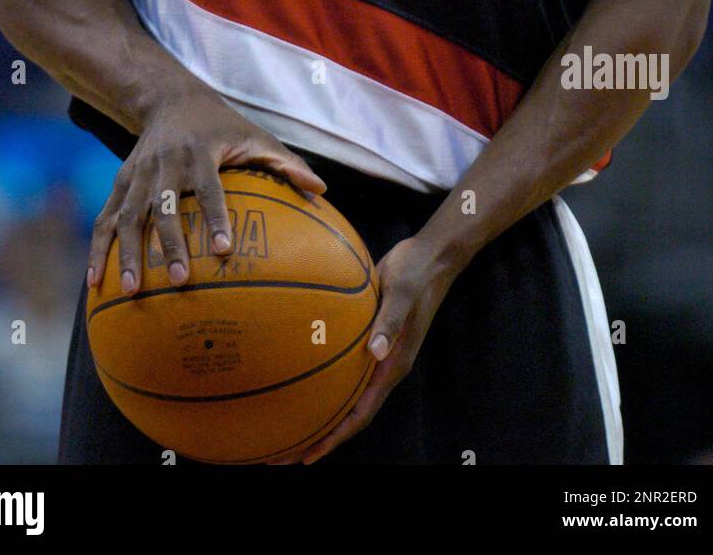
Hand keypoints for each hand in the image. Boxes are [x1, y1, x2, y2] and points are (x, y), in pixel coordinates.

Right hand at [86, 85, 326, 294]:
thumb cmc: (222, 126)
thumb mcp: (256, 136)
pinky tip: (94, 283)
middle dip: (170, 244)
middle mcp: (166, 163)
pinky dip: (99, 249)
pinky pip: (106, 218)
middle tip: (178, 281)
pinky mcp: (121, 182)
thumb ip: (287, 164)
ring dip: (127, 253)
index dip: (216, 216)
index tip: (224, 249)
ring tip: (130, 291)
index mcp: (201, 153)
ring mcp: (139, 174)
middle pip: (164, 206)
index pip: (209, 188)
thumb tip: (322, 191)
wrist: (170, 98)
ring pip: (129, 216)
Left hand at [268, 231, 458, 463]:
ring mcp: (376, 354)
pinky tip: (295, 370)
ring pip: (344, 393)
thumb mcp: (402, 292)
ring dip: (318, 411)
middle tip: (280, 451)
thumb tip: (376, 351)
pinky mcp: (368, 337)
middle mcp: (384, 367)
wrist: (431, 256)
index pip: (361, 414)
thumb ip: (390, 321)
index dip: (335, 438)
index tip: (307, 456)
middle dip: (318, 435)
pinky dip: (321, 378)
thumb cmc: (416, 271)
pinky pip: (343, 368)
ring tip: (283, 423)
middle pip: (348, 413)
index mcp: (393, 365)